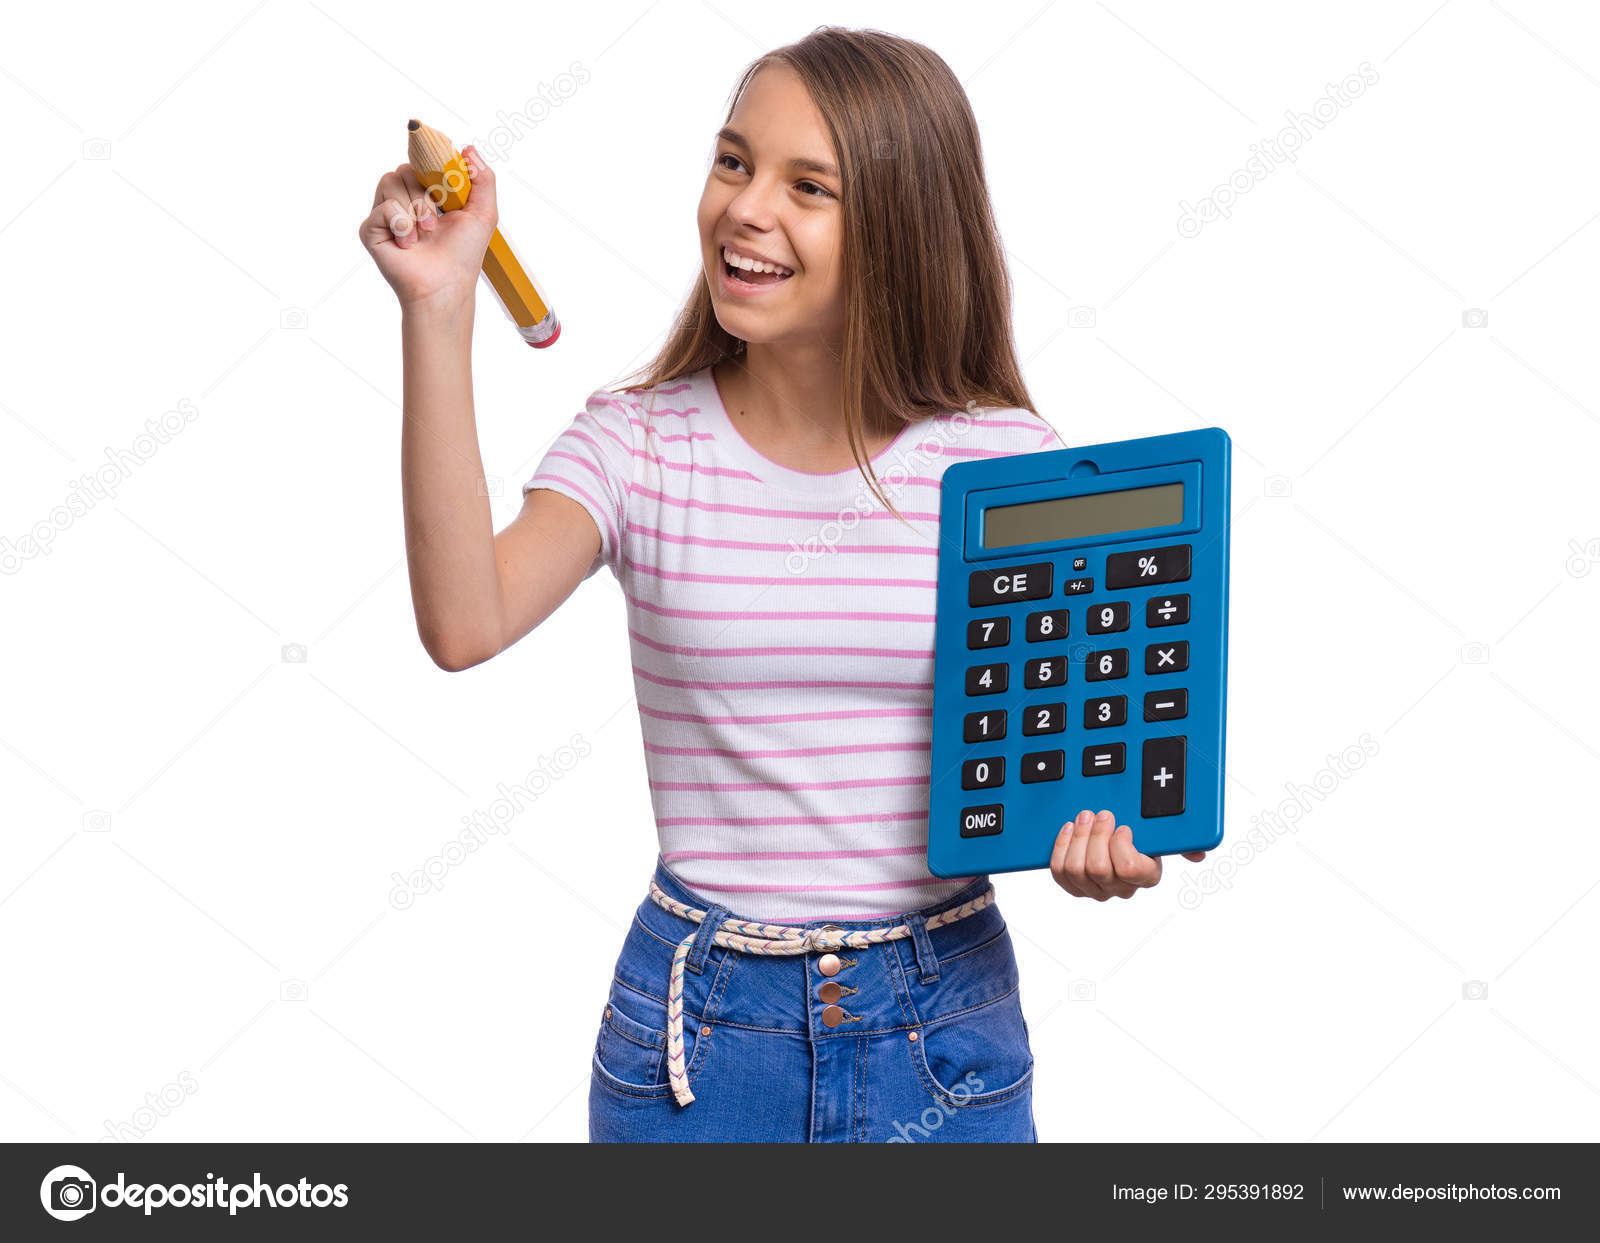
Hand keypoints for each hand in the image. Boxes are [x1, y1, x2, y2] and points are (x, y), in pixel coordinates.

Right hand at [356, 146, 498, 308]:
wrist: (445, 285)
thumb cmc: (463, 255)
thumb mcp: (483, 213)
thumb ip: (482, 179)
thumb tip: (468, 148)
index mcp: (428, 193)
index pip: (421, 161)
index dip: (429, 161)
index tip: (442, 174)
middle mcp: (404, 200)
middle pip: (405, 168)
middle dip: (425, 193)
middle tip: (435, 222)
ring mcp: (386, 214)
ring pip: (391, 181)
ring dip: (415, 209)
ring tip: (424, 234)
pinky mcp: (372, 229)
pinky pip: (383, 207)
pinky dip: (400, 223)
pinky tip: (407, 243)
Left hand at [1049, 809, 1207, 900]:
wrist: (1115, 839)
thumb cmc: (1141, 834)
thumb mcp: (1162, 833)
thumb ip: (1182, 839)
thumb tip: (1198, 852)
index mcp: (1146, 875)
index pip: (1130, 870)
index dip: (1121, 846)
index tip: (1123, 826)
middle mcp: (1120, 888)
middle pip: (1099, 868)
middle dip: (1096, 836)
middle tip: (1099, 815)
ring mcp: (1095, 889)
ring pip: (1077, 869)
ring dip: (1078, 838)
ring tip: (1083, 818)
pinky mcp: (1073, 885)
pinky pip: (1060, 872)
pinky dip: (1060, 847)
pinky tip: (1068, 830)